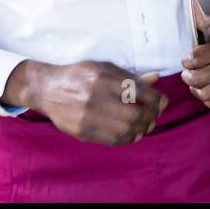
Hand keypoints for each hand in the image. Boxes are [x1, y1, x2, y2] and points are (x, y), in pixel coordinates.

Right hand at [7, 60, 167, 145]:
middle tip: (156, 114)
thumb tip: (156, 78)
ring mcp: (87, 118)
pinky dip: (127, 139)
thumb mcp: (104, 68)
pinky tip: (134, 133)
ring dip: (142, 129)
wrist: (47, 89)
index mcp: (102, 79)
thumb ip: (130, 76)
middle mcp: (94, 99)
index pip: (138, 92)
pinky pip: (111, 140)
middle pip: (134, 114)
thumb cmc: (79, 75)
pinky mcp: (82, 132)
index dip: (156, 99)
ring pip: (124, 130)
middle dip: (151, 116)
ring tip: (147, 124)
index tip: (163, 101)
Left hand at [182, 0, 209, 113]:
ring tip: (196, 82)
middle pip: (197, 78)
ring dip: (196, 89)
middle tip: (188, 72)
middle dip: (187, 75)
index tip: (188, 58)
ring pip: (205, 93)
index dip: (186, 60)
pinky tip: (207, 91)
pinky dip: (209, 101)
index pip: (194, 59)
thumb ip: (200, 15)